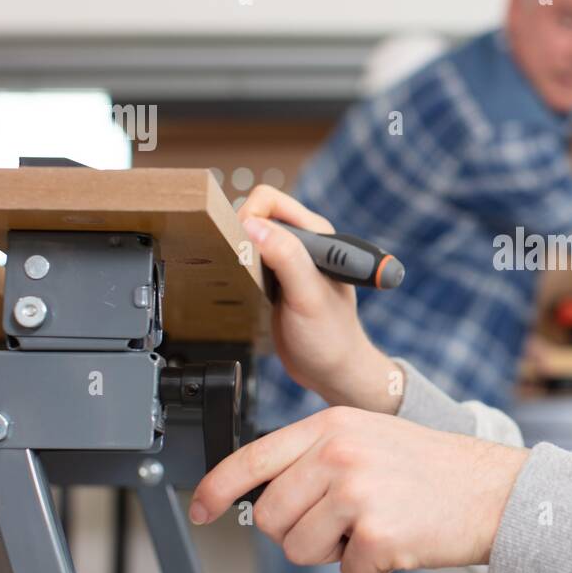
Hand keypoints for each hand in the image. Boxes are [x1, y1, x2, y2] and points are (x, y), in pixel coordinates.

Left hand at [188, 406, 531, 572]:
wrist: (493, 490)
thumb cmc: (431, 467)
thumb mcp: (368, 436)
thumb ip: (316, 455)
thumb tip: (263, 495)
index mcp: (332, 426)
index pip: (254, 458)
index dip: (218, 488)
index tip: (201, 509)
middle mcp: (338, 454)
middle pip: (272, 516)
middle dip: (298, 531)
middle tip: (341, 521)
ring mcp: (356, 493)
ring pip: (300, 549)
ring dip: (333, 552)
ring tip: (373, 525)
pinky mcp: (377, 534)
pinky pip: (345, 571)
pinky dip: (369, 568)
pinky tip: (398, 541)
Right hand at [237, 185, 398, 411]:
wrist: (333, 372)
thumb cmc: (331, 338)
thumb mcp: (308, 296)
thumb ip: (286, 257)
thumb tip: (254, 226)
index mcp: (317, 235)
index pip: (271, 200)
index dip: (250, 215)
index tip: (241, 242)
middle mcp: (304, 242)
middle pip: (257, 214)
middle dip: (241, 231)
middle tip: (238, 262)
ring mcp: (289, 261)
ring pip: (251, 236)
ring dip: (238, 248)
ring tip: (239, 273)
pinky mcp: (277, 280)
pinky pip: (250, 259)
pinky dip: (239, 265)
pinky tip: (241, 284)